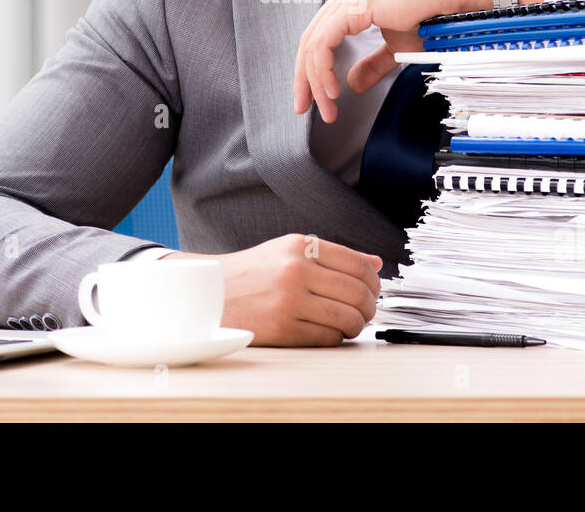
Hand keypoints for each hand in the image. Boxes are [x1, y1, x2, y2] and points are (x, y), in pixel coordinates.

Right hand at [158, 234, 381, 345]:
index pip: (358, 265)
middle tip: (365, 312)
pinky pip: (328, 338)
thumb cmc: (252, 273)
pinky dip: (336, 338)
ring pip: (347, 318)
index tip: (371, 291)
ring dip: (356, 325)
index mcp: (300, 246)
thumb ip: (333, 256)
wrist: (209, 295)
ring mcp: (289, 301)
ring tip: (349, 324)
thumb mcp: (288, 251)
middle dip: (369, 307)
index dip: (373, 282)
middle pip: (357, 293)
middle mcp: (296, 271)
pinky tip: (330, 333)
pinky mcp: (283, 329)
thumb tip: (375, 263)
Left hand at [292, 0, 438, 123]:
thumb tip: (352, 84)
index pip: (318, 36)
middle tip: (304, 106)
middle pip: (309, 40)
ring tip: (327, 105)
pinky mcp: (352, 5)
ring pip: (313, 45)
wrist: (447, 4)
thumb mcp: (394, 50)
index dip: (310, 69)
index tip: (313, 96)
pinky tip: (332, 90)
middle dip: (304, 78)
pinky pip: (324, 43)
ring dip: (316, 81)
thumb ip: (371, 65)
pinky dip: (323, 70)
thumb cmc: (429, 18)